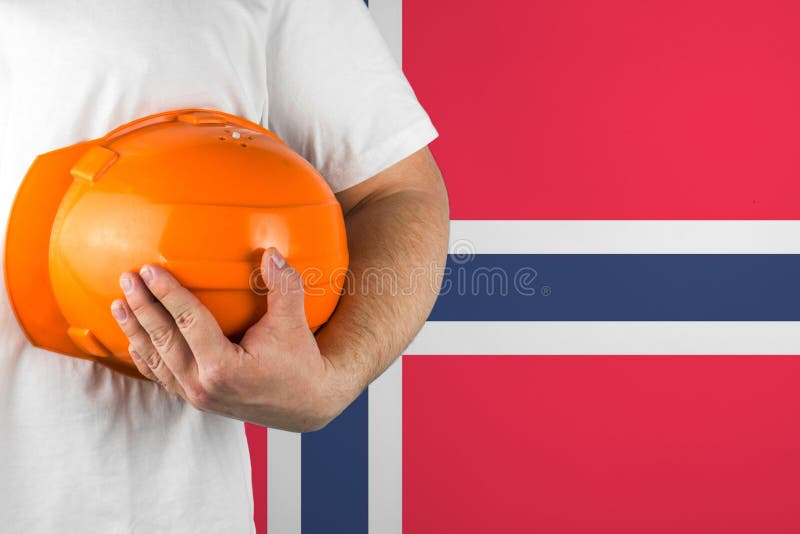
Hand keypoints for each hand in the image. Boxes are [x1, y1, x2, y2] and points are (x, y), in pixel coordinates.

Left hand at [110, 248, 347, 431]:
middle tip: (127, 279)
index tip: (150, 270)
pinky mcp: (198, 399)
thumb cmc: (300, 363)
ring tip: (119, 305)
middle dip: (142, 307)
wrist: (306, 404)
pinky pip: (163, 377)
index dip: (167, 293)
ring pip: (157, 360)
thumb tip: (271, 253)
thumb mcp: (294, 323)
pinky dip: (146, 357)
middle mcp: (203, 386)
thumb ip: (283, 287)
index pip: (187, 322)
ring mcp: (198, 396)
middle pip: (163, 340)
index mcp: (223, 367)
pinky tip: (135, 340)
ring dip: (136, 331)